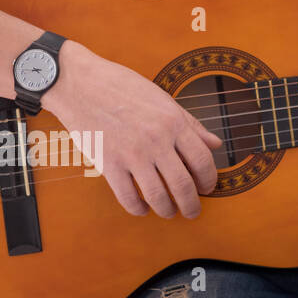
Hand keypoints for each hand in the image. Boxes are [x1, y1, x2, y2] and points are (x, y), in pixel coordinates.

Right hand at [41, 41, 222, 218]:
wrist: (81, 85)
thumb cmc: (124, 88)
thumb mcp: (164, 100)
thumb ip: (191, 125)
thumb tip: (216, 144)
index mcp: (174, 123)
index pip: (202, 160)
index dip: (209, 179)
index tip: (208, 188)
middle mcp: (157, 140)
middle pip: (183, 184)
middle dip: (192, 203)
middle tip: (193, 211)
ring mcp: (132, 154)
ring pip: (158, 195)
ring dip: (167, 210)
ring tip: (170, 212)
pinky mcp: (108, 164)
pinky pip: (127, 197)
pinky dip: (138, 208)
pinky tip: (142, 208)